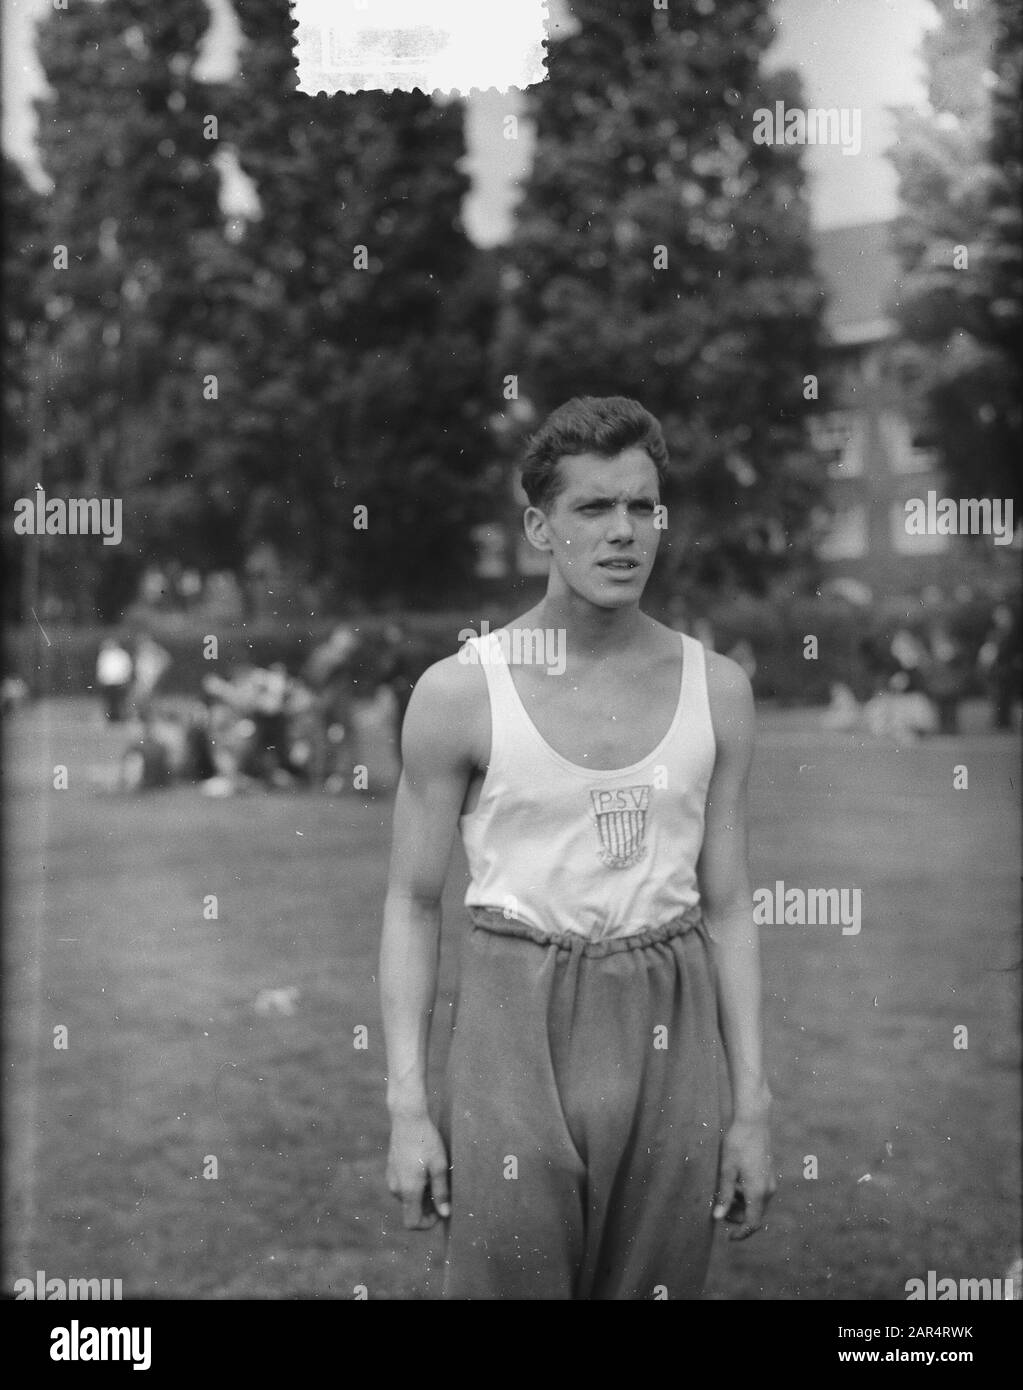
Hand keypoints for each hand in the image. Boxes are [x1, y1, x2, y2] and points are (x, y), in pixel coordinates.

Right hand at [385, 1113, 450, 1229]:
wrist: (407, 1118)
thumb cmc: (427, 1141)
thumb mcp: (440, 1166)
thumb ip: (441, 1192)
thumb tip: (445, 1213)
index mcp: (408, 1190)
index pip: (412, 1223)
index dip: (427, 1223)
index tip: (440, 1212)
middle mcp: (396, 1188)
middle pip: (411, 1210)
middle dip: (427, 1206)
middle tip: (443, 1189)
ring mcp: (391, 1178)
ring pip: (407, 1197)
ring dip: (422, 1194)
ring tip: (435, 1174)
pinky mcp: (391, 1169)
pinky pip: (403, 1186)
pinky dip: (414, 1184)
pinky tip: (425, 1166)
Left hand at [713, 1115, 774, 1239]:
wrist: (754, 1121)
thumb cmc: (737, 1143)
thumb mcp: (727, 1169)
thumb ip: (724, 1195)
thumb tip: (718, 1217)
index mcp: (757, 1191)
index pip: (752, 1223)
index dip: (741, 1233)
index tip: (729, 1237)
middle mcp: (768, 1190)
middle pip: (754, 1216)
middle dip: (737, 1217)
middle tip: (719, 1207)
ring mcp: (770, 1182)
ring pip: (756, 1205)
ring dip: (741, 1205)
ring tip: (723, 1191)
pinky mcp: (769, 1175)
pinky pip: (759, 1194)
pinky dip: (746, 1195)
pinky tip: (733, 1181)